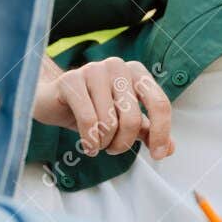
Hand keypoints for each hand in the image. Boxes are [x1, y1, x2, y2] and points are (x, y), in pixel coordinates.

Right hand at [33, 56, 172, 158]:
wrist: (52, 100)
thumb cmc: (92, 108)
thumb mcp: (123, 120)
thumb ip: (147, 131)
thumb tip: (169, 148)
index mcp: (137, 72)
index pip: (160, 103)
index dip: (162, 132)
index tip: (158, 155)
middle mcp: (118, 66)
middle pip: (134, 117)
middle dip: (124, 143)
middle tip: (113, 149)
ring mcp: (93, 70)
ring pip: (109, 122)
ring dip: (104, 142)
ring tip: (97, 142)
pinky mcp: (70, 80)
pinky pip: (88, 120)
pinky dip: (90, 140)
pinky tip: (88, 145)